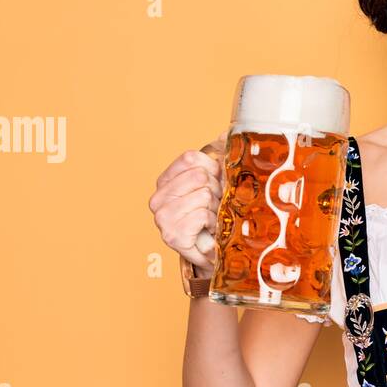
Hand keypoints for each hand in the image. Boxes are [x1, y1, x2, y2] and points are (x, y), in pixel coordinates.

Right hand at [148, 128, 226, 276]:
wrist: (215, 254)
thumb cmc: (216, 216)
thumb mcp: (218, 182)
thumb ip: (220, 156)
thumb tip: (228, 132)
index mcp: (166, 180)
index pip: (191, 158)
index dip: (212, 170)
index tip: (215, 184)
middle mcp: (158, 197)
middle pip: (200, 176)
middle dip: (216, 192)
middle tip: (215, 207)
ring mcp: (162, 217)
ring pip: (203, 195)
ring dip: (216, 209)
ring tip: (212, 220)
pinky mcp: (172, 235)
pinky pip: (202, 215)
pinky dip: (213, 223)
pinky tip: (209, 232)